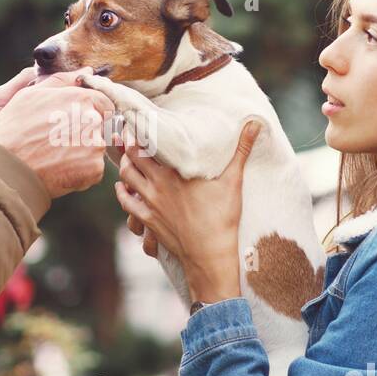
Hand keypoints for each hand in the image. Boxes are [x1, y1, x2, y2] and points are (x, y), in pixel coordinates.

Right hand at [0, 67, 116, 197]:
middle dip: (83, 132)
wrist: (4, 169)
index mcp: (81, 98)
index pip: (104, 103)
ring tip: (52, 157)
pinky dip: (79, 171)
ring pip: (95, 148)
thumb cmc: (12, 130)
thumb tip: (86, 71)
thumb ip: (61, 82)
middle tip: (55, 142)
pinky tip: (57, 170)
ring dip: (80, 153)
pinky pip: (92, 169)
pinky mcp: (94, 169)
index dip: (88, 112)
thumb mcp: (31, 96)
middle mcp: (93, 120)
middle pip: (99, 126)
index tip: (71, 123)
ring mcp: (95, 146)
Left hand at [113, 120, 261, 303]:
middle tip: (131, 136)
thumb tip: (255, 123)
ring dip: (125, 166)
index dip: (141, 130)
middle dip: (130, 145)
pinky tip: (124, 187)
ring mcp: (150, 202)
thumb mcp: (233, 180)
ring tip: (129, 158)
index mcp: (175, 170)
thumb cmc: (223, 217)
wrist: (209, 254)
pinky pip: (126, 203)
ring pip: (126, 177)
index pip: (149, 142)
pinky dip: (122, 192)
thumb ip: (241, 149)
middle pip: (133, 156)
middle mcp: (158, 183)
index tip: (139, 121)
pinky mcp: (147, 219)